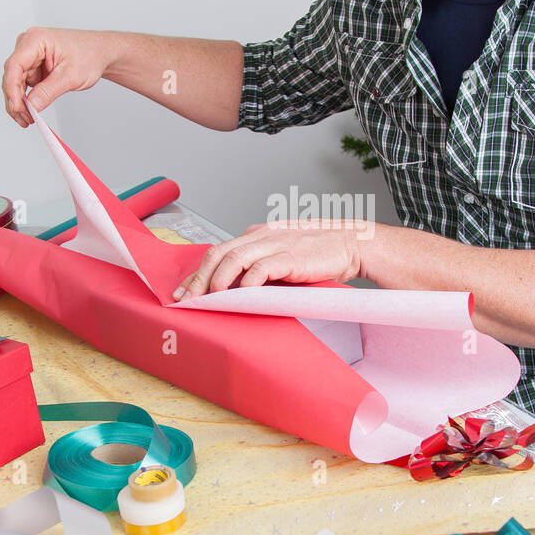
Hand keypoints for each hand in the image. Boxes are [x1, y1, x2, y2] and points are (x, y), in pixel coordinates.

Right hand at [2, 27, 110, 126]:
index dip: (12, 89)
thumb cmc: (89, 55)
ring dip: (20, 102)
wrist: (101, 53)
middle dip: (16, 100)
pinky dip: (26, 98)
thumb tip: (31, 105)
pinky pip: (23, 84)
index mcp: (35, 39)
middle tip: (25, 119)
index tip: (17, 107)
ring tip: (29, 118)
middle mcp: (28, 45)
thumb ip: (48, 91)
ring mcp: (29, 56)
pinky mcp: (33, 66)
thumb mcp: (70, 76)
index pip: (14, 65)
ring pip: (15, 82)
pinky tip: (31, 110)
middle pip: (12, 75)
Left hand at [172, 220, 368, 299]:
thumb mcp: (282, 255)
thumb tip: (236, 289)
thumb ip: (260, 265)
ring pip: (233, 259)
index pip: (219, 251)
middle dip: (198, 279)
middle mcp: (261, 236)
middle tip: (186, 299)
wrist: (351, 243)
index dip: (198, 272)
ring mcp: (275, 244)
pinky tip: (238, 297)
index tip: (183, 291)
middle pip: (218, 254)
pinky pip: (260, 269)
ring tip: (207, 300)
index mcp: (257, 235)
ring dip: (216, 282)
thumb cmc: (319, 253)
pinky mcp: (290, 257)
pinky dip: (245, 284)